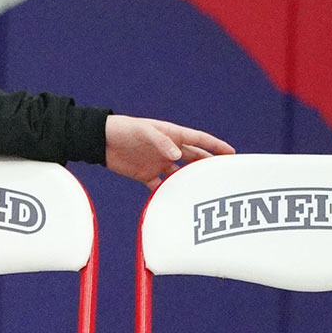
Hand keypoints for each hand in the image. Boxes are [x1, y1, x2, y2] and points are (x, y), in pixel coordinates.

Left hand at [103, 115, 233, 185]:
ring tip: (204, 191)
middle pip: (194, 158)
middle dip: (209, 164)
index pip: (199, 140)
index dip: (215, 146)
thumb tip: (176, 155)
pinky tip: (175, 203)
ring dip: (190, 181)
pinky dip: (166, 194)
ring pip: (180, 174)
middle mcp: (168, 150)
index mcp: (172, 135)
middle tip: (225, 174)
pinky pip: (160, 187)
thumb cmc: (124, 129)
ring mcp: (158, 163)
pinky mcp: (145, 175)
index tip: (231, 153)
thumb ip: (161, 141)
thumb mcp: (143, 131)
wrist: (100, 140)